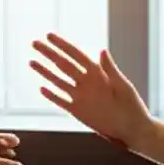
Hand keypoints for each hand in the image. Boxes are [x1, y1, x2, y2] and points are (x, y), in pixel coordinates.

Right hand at [29, 33, 151, 149]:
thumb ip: (110, 69)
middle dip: (49, 53)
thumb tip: (102, 50)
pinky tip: (42, 88)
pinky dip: (52, 95)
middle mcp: (86, 82)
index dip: (62, 45)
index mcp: (97, 73)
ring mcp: (80, 96)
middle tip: (34, 43)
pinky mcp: (78, 111)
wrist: (132, 129)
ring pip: (58, 81)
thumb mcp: (122, 86)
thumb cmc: (132, 106)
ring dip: (45, 72)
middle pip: (63, 64)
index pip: (76, 55)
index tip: (49, 35)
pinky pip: (61, 101)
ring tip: (32, 61)